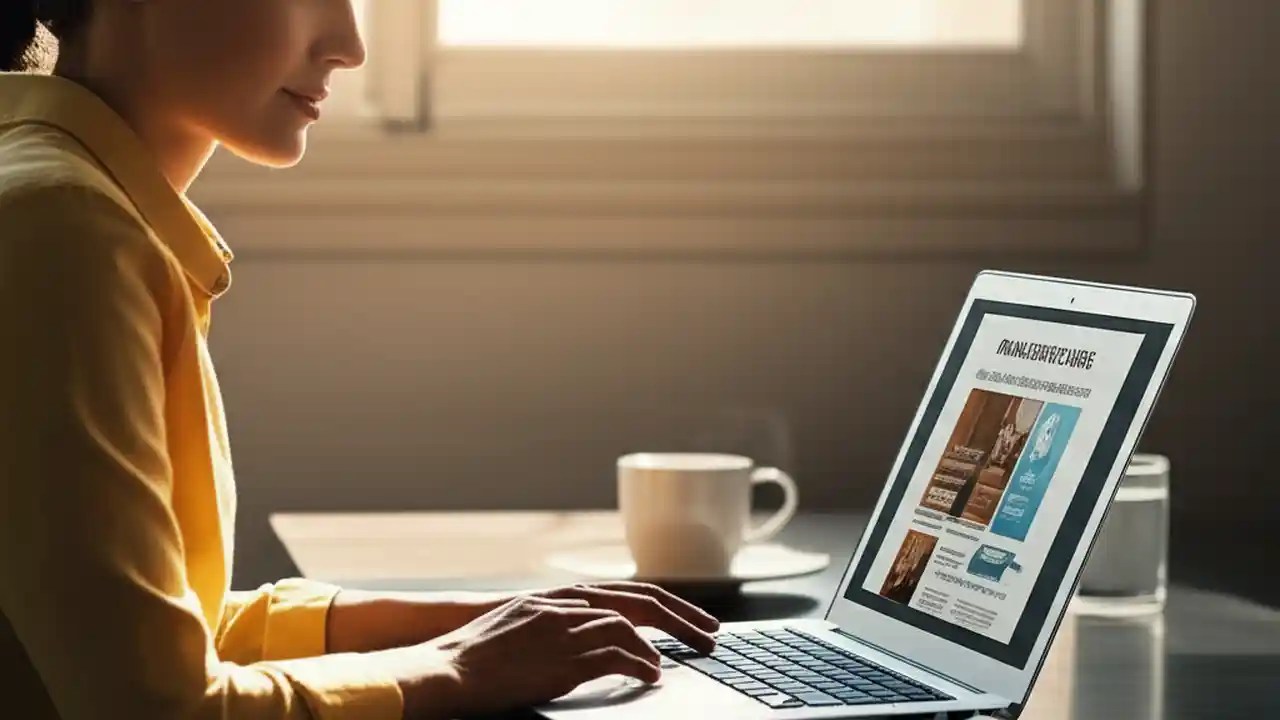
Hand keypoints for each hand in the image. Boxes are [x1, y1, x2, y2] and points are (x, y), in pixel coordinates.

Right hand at [327, 582, 719, 655]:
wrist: (443, 667)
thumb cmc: (474, 654)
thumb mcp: (519, 627)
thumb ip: (553, 626)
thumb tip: (585, 638)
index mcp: (558, 598)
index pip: (625, 593)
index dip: (664, 604)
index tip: (690, 618)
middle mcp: (565, 606)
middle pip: (639, 601)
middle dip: (681, 616)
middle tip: (712, 634)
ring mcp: (563, 630)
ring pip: (631, 626)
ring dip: (666, 642)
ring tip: (691, 657)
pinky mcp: (560, 657)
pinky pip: (615, 656)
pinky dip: (641, 663)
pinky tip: (654, 675)